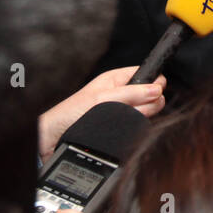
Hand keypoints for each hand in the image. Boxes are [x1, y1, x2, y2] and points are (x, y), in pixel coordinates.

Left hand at [38, 66, 165, 161]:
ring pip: (145, 111)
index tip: (156, 90)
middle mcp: (121, 93)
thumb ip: (131, 93)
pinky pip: (137, 125)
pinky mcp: (120, 126)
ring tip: (121, 118)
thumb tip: (156, 89)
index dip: (154, 81)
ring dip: (140, 115)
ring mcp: (121, 111)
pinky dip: (134, 127)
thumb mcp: (102, 98)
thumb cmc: (70, 113)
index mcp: (116, 79)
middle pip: (150, 94)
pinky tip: (123, 128)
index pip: (146, 73)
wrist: (56, 138)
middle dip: (148, 102)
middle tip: (132, 107)